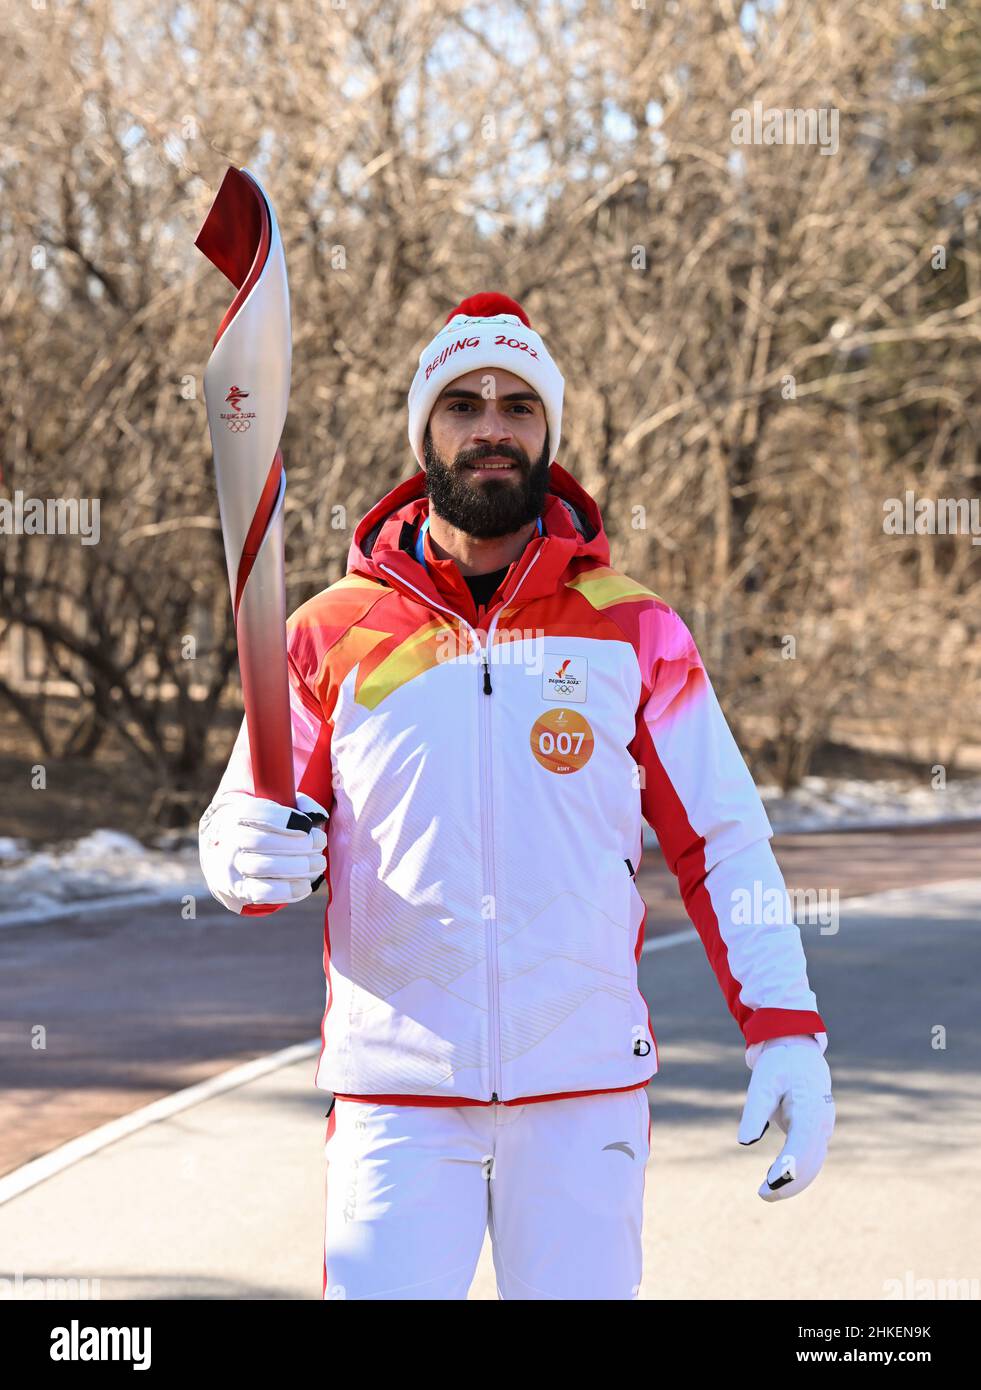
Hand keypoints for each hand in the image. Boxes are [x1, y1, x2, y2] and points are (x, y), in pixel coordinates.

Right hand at [199, 791, 327, 914]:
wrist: (227, 852)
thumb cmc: (262, 826)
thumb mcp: (275, 807)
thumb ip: (299, 805)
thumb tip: (319, 817)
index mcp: (238, 814)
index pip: (258, 814)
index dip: (285, 820)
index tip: (308, 825)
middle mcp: (230, 840)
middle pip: (263, 842)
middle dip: (299, 844)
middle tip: (320, 842)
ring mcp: (231, 867)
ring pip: (264, 867)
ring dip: (298, 867)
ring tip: (318, 862)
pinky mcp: (239, 890)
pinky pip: (263, 894)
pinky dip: (288, 890)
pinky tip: (305, 884)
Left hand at [738, 1035, 834, 1201]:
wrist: (800, 1052)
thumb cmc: (779, 1066)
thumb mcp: (762, 1083)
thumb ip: (755, 1111)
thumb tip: (744, 1141)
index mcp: (808, 1107)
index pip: (801, 1145)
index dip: (788, 1168)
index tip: (769, 1184)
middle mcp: (821, 1120)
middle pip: (810, 1161)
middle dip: (789, 1182)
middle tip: (763, 1195)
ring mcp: (823, 1126)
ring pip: (814, 1163)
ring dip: (794, 1182)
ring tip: (766, 1193)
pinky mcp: (818, 1131)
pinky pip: (812, 1157)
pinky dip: (797, 1171)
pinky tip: (777, 1179)